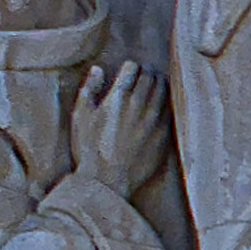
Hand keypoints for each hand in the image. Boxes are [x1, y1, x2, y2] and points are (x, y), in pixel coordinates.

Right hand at [71, 60, 166, 200]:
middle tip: (142, 77)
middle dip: (146, 73)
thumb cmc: (88, 150)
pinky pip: (170, 110)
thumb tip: (98, 69)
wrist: (106, 182)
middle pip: (151, 76)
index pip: (132, 68)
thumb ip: (89, 89)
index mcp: (118, 97)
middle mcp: (139, 105)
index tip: (128, 72)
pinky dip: (166, 104)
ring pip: (164, 91)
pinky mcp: (163, 135)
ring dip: (159, 85)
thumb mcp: (80, 117)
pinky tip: (160, 107)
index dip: (130, 67)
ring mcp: (154, 120)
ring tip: (154, 87)